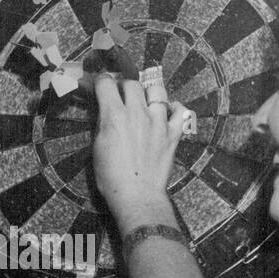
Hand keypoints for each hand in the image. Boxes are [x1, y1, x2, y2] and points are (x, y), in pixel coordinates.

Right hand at [91, 74, 188, 220]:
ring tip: (144, 101)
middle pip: (132, 83)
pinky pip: (181, 111)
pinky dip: (174, 108)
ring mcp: (158, 122)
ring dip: (149, 93)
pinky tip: (167, 111)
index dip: (101, 81)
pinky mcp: (173, 134)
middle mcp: (137, 113)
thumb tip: (104, 111)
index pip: (106, 83)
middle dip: (124, 86)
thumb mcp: (97, 147)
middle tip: (121, 95)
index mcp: (114, 116)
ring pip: (157, 91)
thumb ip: (102, 123)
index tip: (100, 84)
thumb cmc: (112, 178)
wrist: (136, 196)